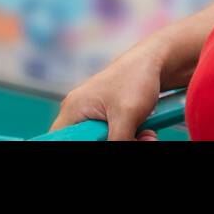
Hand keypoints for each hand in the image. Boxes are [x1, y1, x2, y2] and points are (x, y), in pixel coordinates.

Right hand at [50, 38, 166, 140]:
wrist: (153, 63)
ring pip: (103, 141)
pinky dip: (129, 138)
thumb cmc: (136, 79)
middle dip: (112, 144)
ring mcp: (92, 115)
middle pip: (86, 141)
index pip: (60, 138)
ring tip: (145, 135)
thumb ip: (117, 141)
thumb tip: (118, 150)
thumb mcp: (126, 116)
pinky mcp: (106, 118)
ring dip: (126, 141)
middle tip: (135, 139)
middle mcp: (78, 112)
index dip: (75, 143)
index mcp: (73, 109)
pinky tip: (144, 131)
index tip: (100, 139)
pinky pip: (112, 137)